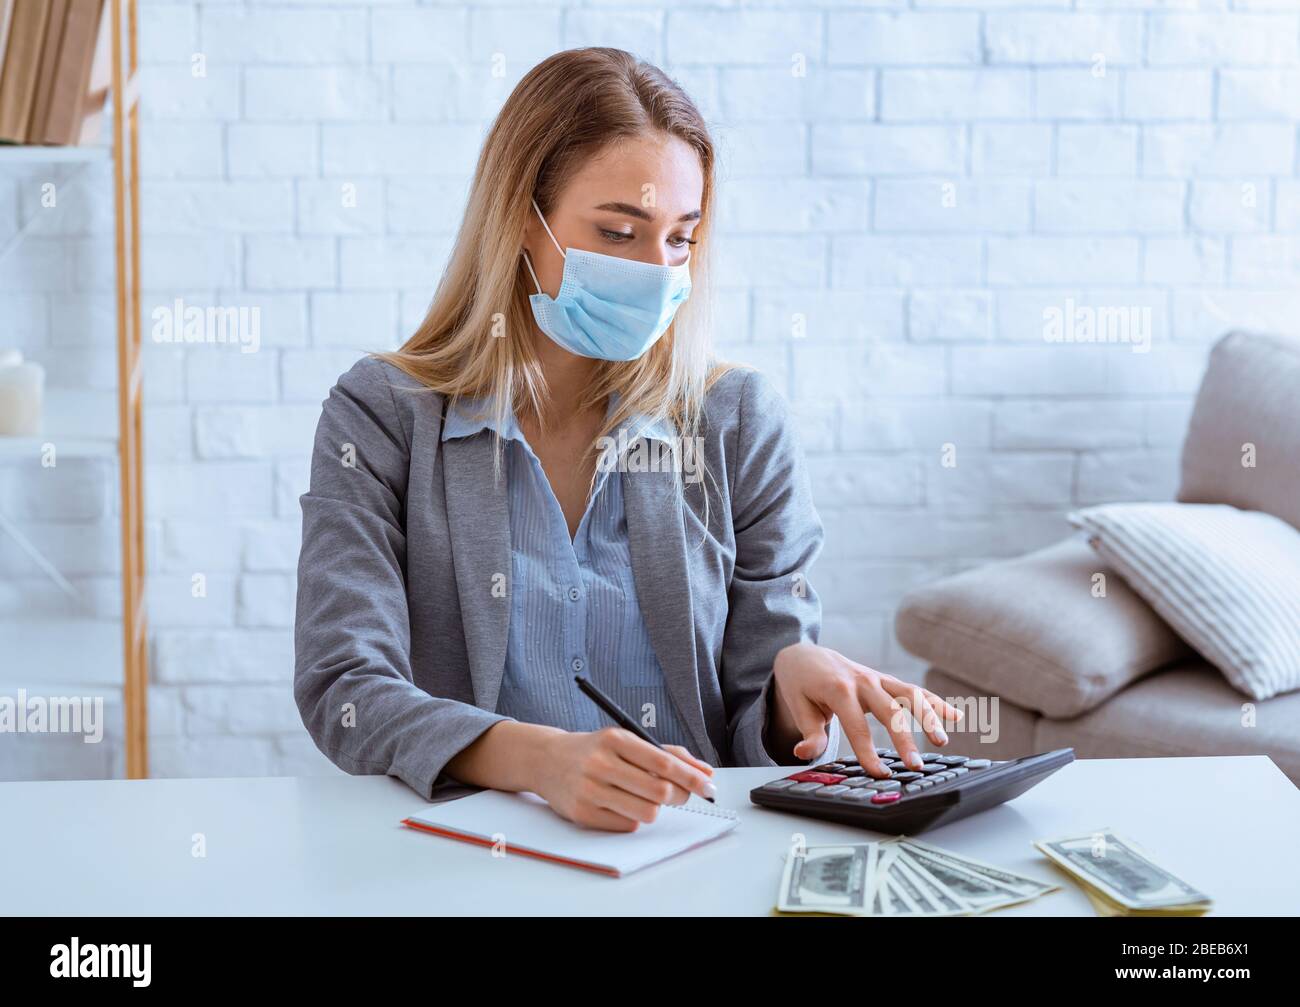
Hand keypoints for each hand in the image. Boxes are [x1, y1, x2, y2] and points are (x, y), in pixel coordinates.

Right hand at [533, 727, 716, 831]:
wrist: (546, 760)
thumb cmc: (595, 750)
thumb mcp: (627, 741)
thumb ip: (668, 753)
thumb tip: (705, 772)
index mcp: (616, 739)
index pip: (664, 762)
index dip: (692, 777)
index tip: (709, 787)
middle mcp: (601, 763)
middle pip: (659, 791)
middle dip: (679, 795)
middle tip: (681, 795)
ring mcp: (590, 790)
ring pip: (646, 812)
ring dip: (655, 808)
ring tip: (645, 797)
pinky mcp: (582, 813)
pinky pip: (627, 825)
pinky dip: (633, 817)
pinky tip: (622, 804)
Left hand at [768, 641, 963, 777]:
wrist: (806, 655)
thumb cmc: (802, 684)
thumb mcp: (798, 707)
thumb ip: (809, 732)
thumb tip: (804, 753)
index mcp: (839, 690)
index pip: (857, 726)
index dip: (868, 752)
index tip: (879, 773)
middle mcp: (863, 682)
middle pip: (890, 711)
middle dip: (905, 739)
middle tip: (916, 765)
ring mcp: (877, 679)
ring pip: (909, 695)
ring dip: (929, 717)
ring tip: (942, 742)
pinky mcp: (886, 681)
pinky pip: (913, 690)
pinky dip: (935, 702)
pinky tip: (956, 716)